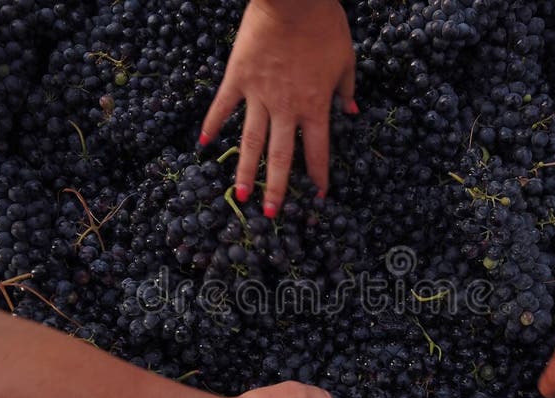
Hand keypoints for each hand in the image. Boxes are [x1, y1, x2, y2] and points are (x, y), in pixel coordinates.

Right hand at [200, 0, 356, 217]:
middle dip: (277, 188)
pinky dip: (212, 125)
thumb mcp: (346, 59)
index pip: (318, 150)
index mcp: (315, 106)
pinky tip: (204, 145)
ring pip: (251, 141)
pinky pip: (222, 107)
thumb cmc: (325, 25)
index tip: (320, 196)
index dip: (319, 176)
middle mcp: (286, 108)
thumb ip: (346, 89)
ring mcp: (259, 95)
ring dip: (246, 170)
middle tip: (270, 214)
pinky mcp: (238, 78)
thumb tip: (351, 110)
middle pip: (281, 156)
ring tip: (240, 196)